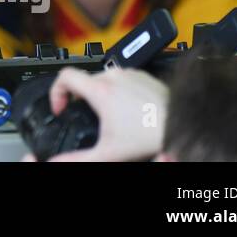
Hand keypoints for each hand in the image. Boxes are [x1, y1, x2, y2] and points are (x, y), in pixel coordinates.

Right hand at [43, 67, 168, 161]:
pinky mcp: (143, 76)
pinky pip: (122, 79)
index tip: (62, 107)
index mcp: (100, 90)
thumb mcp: (108, 152)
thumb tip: (57, 161)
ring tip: (112, 115)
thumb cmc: (150, 135)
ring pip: (103, 79)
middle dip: (81, 99)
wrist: (180, 126)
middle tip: (89, 117)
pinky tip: (129, 109)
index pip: (64, 76)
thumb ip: (78, 158)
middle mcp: (113, 76)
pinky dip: (119, 91)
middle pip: (84, 80)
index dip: (56, 91)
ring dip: (101, 94)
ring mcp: (130, 74)